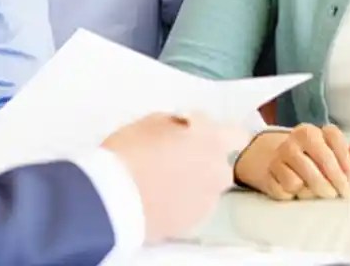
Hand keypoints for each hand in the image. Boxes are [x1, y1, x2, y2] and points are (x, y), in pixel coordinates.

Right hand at [103, 112, 238, 243]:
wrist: (112, 200)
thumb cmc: (130, 151)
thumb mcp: (151, 122)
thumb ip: (178, 125)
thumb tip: (184, 130)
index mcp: (212, 141)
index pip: (237, 136)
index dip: (217, 135)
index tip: (196, 135)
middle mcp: (218, 172)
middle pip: (219, 165)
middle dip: (202, 161)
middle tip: (173, 159)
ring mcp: (207, 203)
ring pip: (206, 189)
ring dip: (192, 184)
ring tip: (161, 184)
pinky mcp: (191, 226)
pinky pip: (191, 208)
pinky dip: (180, 204)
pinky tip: (157, 202)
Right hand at [233, 124, 349, 200]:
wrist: (273, 160)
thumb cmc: (309, 160)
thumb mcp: (328, 153)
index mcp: (311, 131)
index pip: (335, 138)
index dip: (347, 160)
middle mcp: (294, 140)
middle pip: (324, 160)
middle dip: (338, 181)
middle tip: (344, 194)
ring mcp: (279, 156)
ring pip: (303, 180)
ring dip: (314, 191)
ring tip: (319, 192)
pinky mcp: (268, 174)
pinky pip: (287, 190)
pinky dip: (295, 195)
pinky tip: (298, 192)